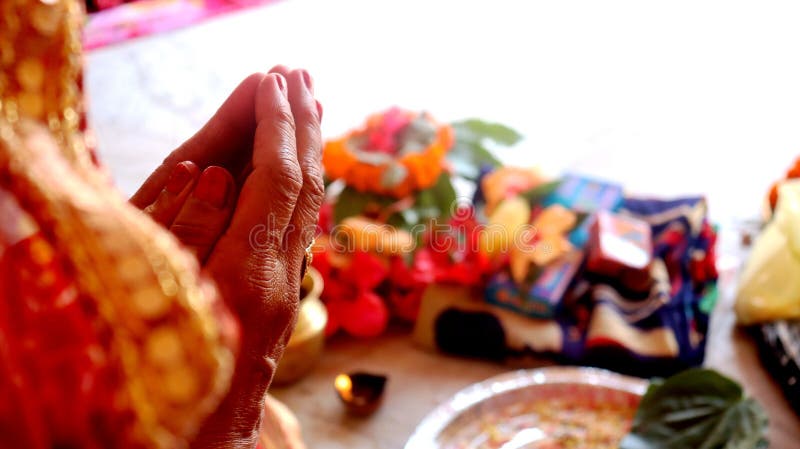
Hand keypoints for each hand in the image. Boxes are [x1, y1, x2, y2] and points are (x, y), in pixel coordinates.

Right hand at [133, 66, 322, 447]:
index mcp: (251, 272)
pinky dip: (301, 183)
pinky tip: (298, 166)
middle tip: (299, 75)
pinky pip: (301, 226)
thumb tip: (217, 176)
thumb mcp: (166, 302)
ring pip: (310, 205)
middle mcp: (282, 277)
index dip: (277, 125)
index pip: (278, 180)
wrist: (206, 440)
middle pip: (306, 185)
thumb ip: (189, 237)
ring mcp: (289, 288)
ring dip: (309, 148)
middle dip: (303, 124)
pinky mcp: (284, 297)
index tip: (273, 81)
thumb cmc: (171, 376)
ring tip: (307, 104)